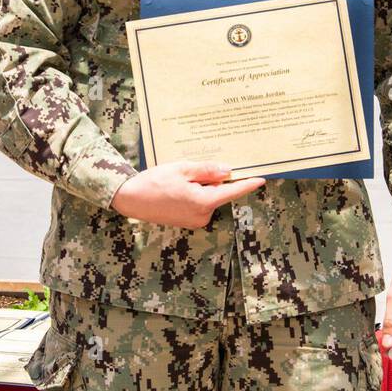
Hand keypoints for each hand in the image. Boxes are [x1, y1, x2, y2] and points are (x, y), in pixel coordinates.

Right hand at [111, 161, 264, 228]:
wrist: (130, 199)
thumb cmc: (154, 182)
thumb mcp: (182, 170)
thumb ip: (207, 171)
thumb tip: (227, 172)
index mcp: (203, 202)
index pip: (232, 192)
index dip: (247, 185)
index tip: (261, 179)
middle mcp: (202, 215)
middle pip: (218, 192)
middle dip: (212, 180)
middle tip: (193, 169)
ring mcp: (194, 220)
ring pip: (208, 197)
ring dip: (201, 186)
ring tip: (180, 178)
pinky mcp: (187, 221)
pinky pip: (199, 204)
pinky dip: (195, 193)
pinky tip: (178, 187)